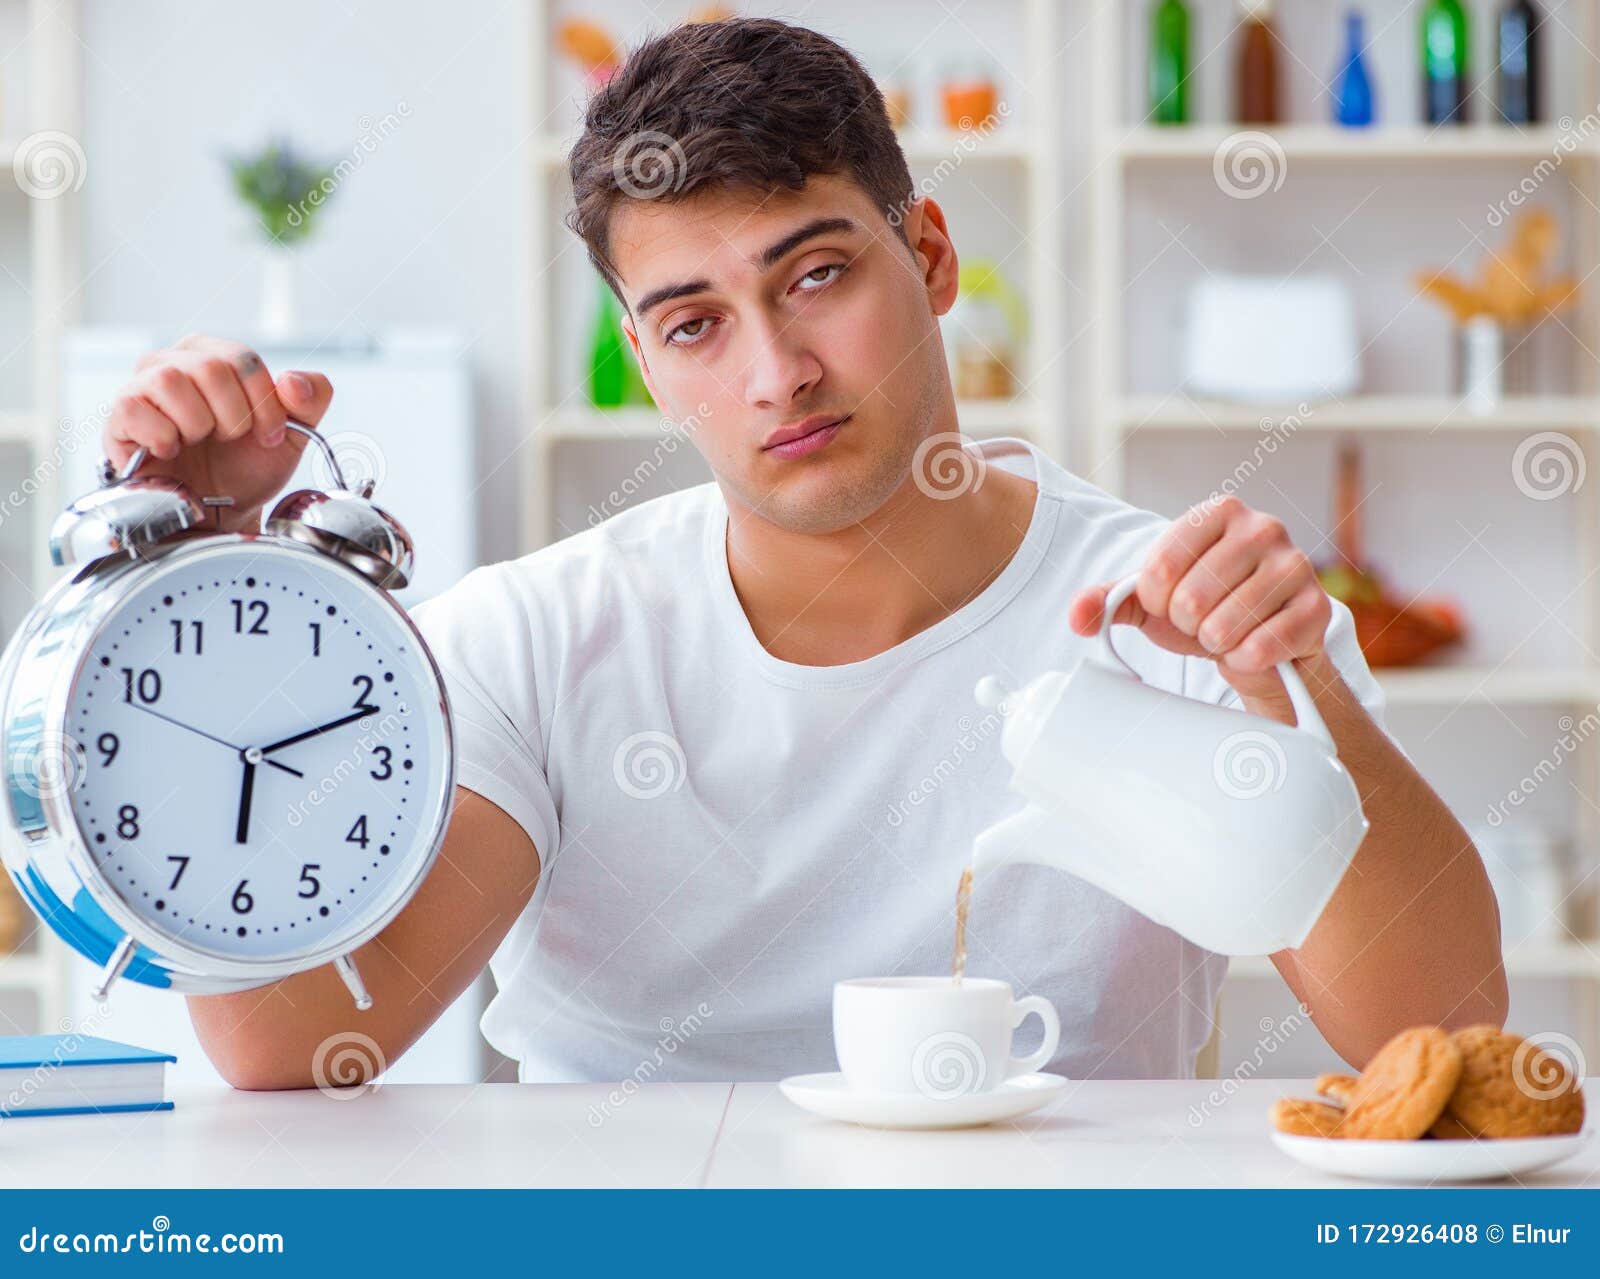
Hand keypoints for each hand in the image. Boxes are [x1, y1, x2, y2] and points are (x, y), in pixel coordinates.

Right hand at [103, 334, 333, 530]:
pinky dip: (162, 437)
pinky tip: (171, 451)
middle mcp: (172, 361)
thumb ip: (310, 399)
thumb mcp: (294, 433)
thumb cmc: (247, 465)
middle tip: (228, 441)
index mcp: (213, 355)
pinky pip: (134, 409)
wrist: (220, 512)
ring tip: (197, 443)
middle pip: (211, 368)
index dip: (264, 405)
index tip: (268, 435)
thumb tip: (292, 381)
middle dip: (233, 418)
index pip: (243, 359)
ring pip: (171, 380)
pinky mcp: (119, 419)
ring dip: (198, 425)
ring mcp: (140, 387)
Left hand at [1067, 496, 1330, 707]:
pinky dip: (1244, 659)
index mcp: (1218, 512)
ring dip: (1214, 642)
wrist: (1257, 642)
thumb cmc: (1201, 609)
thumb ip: (1108, 600)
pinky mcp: (1317, 609)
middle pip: (1191, 598)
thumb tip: (1077, 616)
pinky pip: (1261, 647)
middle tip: (1200, 621)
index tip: (1167, 603)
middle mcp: (1264, 527)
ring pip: (1225, 625)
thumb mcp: (1151, 600)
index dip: (1155, 600)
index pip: (1160, 567)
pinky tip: (1249, 648)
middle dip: (1186, 624)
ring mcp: (1296, 566)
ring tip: (1224, 632)